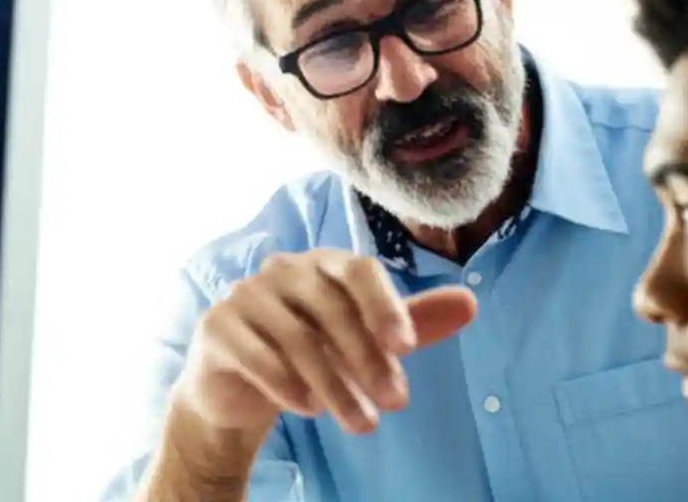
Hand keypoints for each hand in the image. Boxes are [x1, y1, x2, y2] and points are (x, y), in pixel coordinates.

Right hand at [174, 249, 476, 436]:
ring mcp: (245, 294)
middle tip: (395, 404)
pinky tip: (309, 409)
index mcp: (322, 264)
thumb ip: (412, 322)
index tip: (406, 349)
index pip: (358, 270)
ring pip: (298, 338)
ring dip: (335, 385)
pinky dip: (287, 384)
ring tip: (362, 424)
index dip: (384, 305)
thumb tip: (470, 303)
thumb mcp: (364, 341)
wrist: (238, 386)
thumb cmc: (310, 353)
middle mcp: (282, 270)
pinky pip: (257, 354)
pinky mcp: (217, 326)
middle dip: (367, 360)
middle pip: (331, 307)